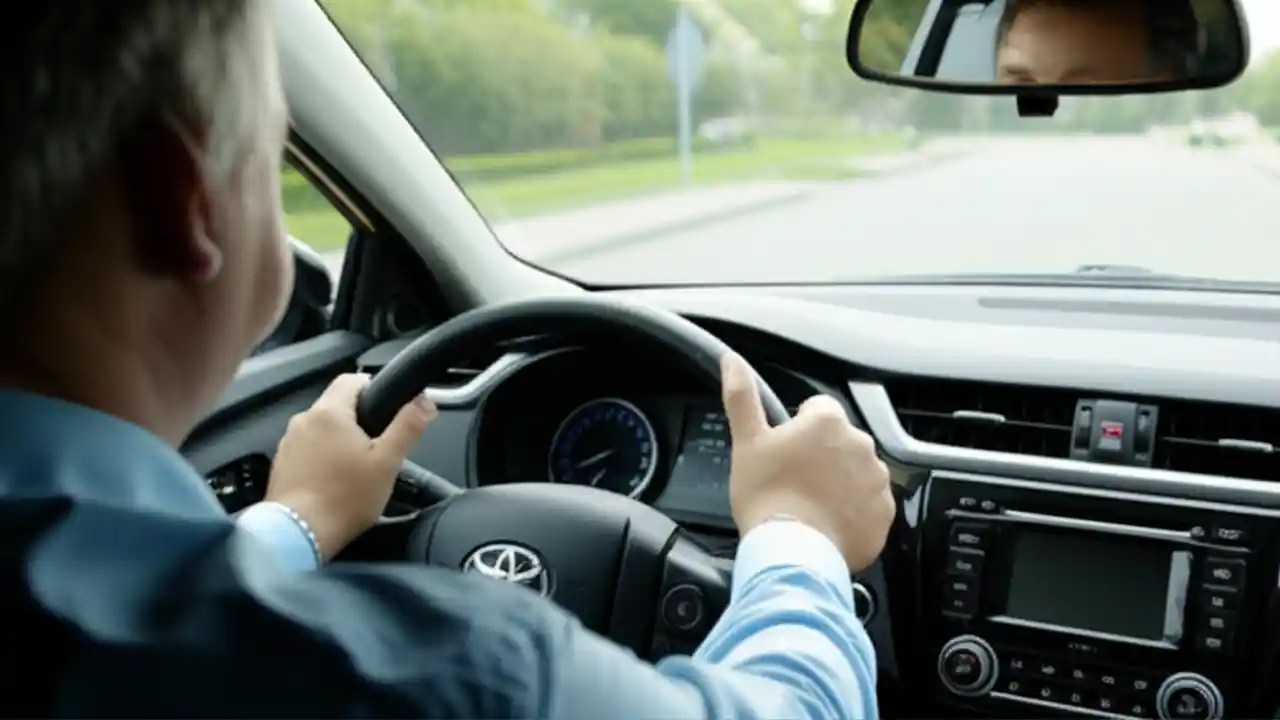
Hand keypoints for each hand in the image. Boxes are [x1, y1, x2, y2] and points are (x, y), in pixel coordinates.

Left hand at [266, 374, 436, 558]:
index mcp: (329, 412)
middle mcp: (303, 420)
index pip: (352, 379)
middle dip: (358, 420)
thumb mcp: (387, 462)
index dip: (373, 387)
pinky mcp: (281, 464)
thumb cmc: (344, 499)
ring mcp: (288, 442)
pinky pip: (306, 449)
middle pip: (336, 405)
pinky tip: (333, 481)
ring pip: (321, 428)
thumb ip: (408, 427)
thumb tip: (424, 402)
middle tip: (377, 446)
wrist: (299, 534)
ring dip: (337, 440)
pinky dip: (321, 458)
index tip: (386, 407)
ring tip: (355, 468)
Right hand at [721, 352, 893, 571]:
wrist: (791, 552)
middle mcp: (861, 444)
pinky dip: (854, 511)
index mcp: (828, 422)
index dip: (799, 428)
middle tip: (794, 481)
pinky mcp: (884, 513)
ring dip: (840, 481)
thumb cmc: (766, 496)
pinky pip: (870, 504)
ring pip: (856, 471)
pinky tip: (829, 522)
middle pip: (839, 441)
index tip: (786, 452)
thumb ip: (742, 397)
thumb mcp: (746, 443)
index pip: (817, 409)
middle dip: (822, 455)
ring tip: (811, 505)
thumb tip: (731, 360)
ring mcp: (877, 480)